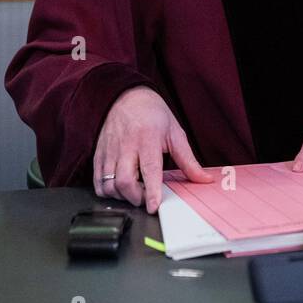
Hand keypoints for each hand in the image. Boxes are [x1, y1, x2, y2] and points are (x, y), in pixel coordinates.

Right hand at [93, 86, 214, 212]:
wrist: (127, 96)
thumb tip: (204, 179)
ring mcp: (109, 150)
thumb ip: (189, 160)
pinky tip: (119, 189)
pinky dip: (107, 191)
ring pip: (109, 184)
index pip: (149, 169)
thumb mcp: (175, 133)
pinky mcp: (99, 154)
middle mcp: (126, 145)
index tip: (154, 206)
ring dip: (122, 196)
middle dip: (136, 198)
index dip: (152, 191)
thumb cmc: (153, 114)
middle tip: (147, 198)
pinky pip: (97, 181)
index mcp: (147, 138)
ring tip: (135, 192)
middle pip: (125, 182)